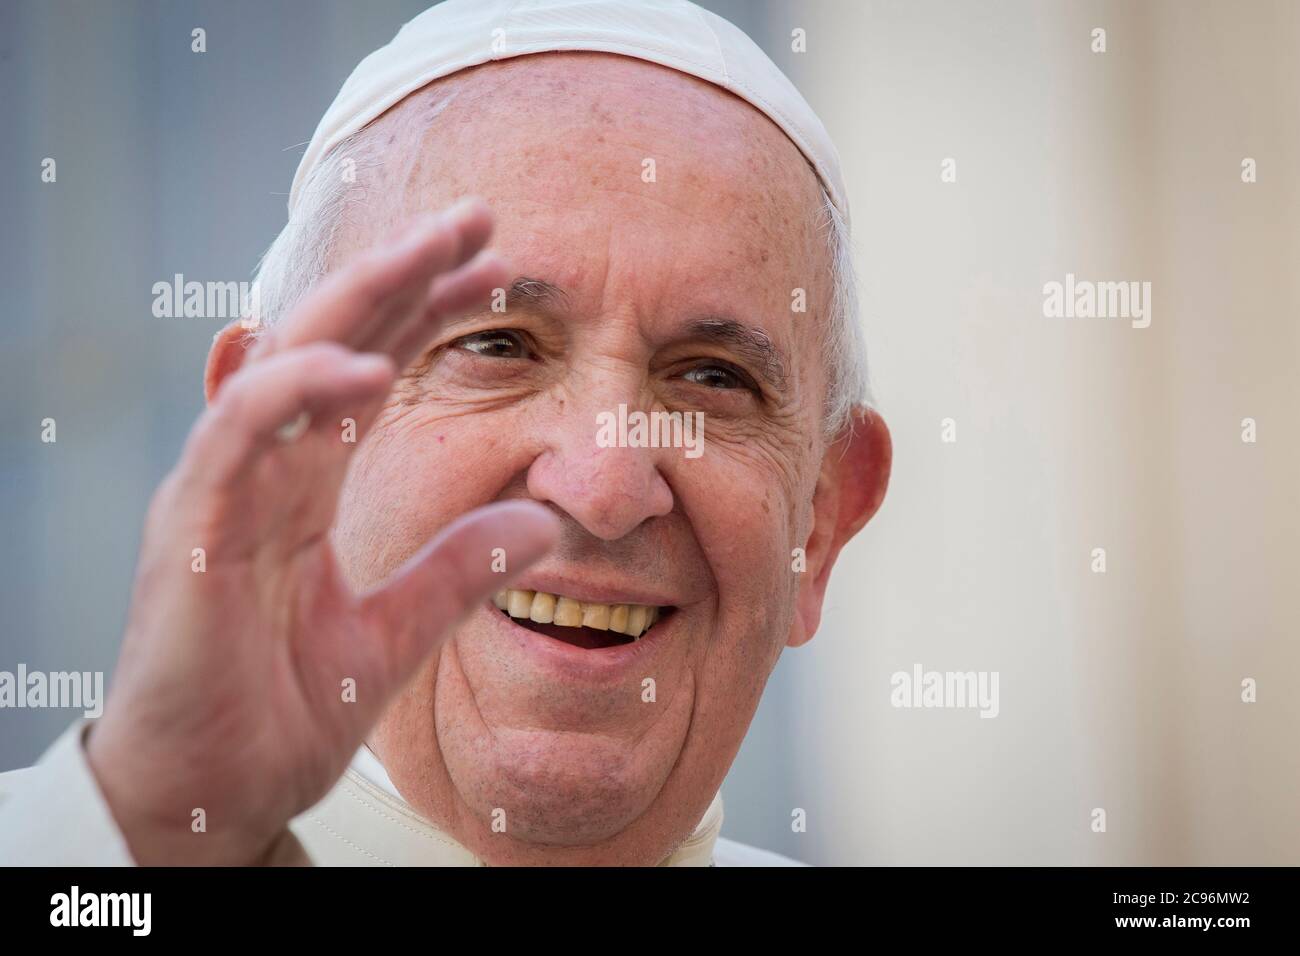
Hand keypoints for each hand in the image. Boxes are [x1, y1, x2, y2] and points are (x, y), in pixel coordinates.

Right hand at [86, 199, 558, 864]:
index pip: (371, 373)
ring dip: (362, 300)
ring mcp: (223, 492)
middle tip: (479, 218)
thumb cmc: (277, 711)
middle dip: (405, 274)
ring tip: (437, 251)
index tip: (499, 278)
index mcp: (305, 487)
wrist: (209, 799)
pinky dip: (297, 391)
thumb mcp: (395, 632)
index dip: (429, 316)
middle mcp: (263, 471)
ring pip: (286, 362)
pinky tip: (365, 365)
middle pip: (335, 342)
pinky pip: (241, 436)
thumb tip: (544, 522)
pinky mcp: (194, 531)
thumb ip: (460, 570)